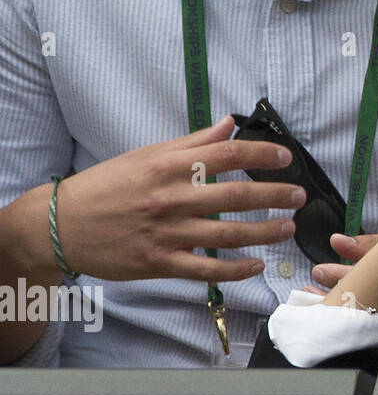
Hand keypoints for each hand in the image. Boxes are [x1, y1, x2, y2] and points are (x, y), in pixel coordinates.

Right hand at [54, 116, 306, 282]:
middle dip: (275, 195)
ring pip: (228, 234)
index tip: (286, 157)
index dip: (262, 154)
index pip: (227, 154)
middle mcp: (171, 198)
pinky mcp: (160, 263)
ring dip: (265, 231)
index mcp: (168, 166)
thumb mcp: (146, 155)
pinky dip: (236, 269)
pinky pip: (207, 270)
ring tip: (288, 227)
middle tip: (299, 196)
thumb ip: (192, 143)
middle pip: (236, 195)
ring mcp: (166, 233)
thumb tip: (229, 124)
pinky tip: (257, 264)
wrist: (60, 225)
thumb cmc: (106, 186)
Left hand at [307, 234, 377, 367]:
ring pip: (369, 342)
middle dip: (331, 305)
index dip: (337, 278)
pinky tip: (348, 346)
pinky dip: (365, 354)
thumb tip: (337, 242)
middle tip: (311, 299)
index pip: (368, 281)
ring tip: (321, 322)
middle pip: (363, 313)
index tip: (318, 273)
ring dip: (341, 332)